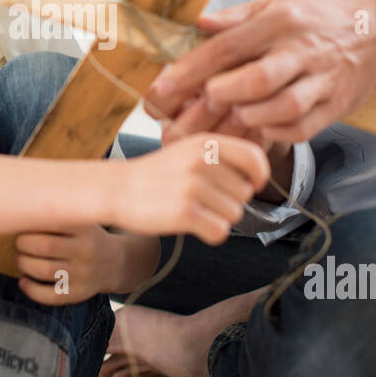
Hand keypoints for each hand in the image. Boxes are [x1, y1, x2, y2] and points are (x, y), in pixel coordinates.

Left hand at [15, 224, 122, 304]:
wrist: (116, 263)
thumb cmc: (87, 236)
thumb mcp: (81, 219)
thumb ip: (57, 214)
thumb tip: (19, 211)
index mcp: (85, 228)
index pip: (51, 221)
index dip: (30, 224)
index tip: (23, 224)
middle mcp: (86, 251)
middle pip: (45, 246)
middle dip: (22, 244)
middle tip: (19, 242)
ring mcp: (84, 274)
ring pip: (44, 270)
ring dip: (23, 264)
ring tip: (21, 258)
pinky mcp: (79, 293)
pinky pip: (50, 296)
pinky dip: (31, 290)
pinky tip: (23, 281)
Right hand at [114, 133, 268, 245]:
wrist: (117, 189)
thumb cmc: (157, 174)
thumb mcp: (188, 151)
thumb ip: (222, 156)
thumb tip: (258, 178)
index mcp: (206, 142)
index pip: (255, 158)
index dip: (259, 175)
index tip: (251, 184)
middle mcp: (202, 161)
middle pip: (246, 193)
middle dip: (230, 201)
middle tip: (203, 199)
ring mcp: (193, 186)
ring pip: (235, 214)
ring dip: (218, 218)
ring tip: (193, 209)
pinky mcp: (185, 212)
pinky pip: (220, 231)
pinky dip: (210, 234)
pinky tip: (191, 224)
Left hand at [145, 0, 375, 143]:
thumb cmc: (318, 21)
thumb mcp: (277, 5)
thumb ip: (235, 18)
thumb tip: (198, 24)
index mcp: (281, 21)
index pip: (230, 45)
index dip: (193, 68)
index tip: (163, 87)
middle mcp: (302, 50)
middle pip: (258, 78)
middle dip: (220, 96)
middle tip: (196, 107)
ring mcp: (322, 80)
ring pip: (283, 107)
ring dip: (248, 117)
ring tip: (230, 116)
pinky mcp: (336, 106)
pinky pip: (301, 128)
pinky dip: (274, 131)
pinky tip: (257, 127)